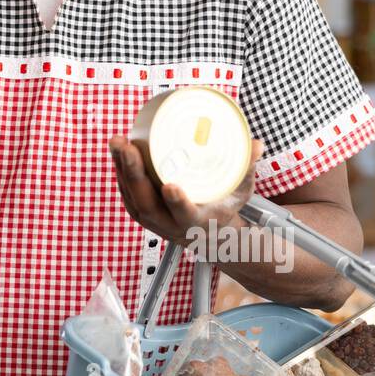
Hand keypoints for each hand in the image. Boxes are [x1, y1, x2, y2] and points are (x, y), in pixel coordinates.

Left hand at [108, 134, 264, 246]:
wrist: (208, 234)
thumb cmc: (224, 208)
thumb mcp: (241, 191)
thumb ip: (248, 168)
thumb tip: (257, 144)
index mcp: (197, 222)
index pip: (186, 215)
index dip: (178, 203)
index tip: (171, 186)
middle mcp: (170, 224)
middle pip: (146, 202)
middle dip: (133, 173)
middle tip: (127, 145)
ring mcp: (152, 219)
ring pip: (131, 195)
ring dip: (121, 168)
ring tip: (118, 141)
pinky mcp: (141, 211)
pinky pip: (126, 191)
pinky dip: (120, 171)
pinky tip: (117, 150)